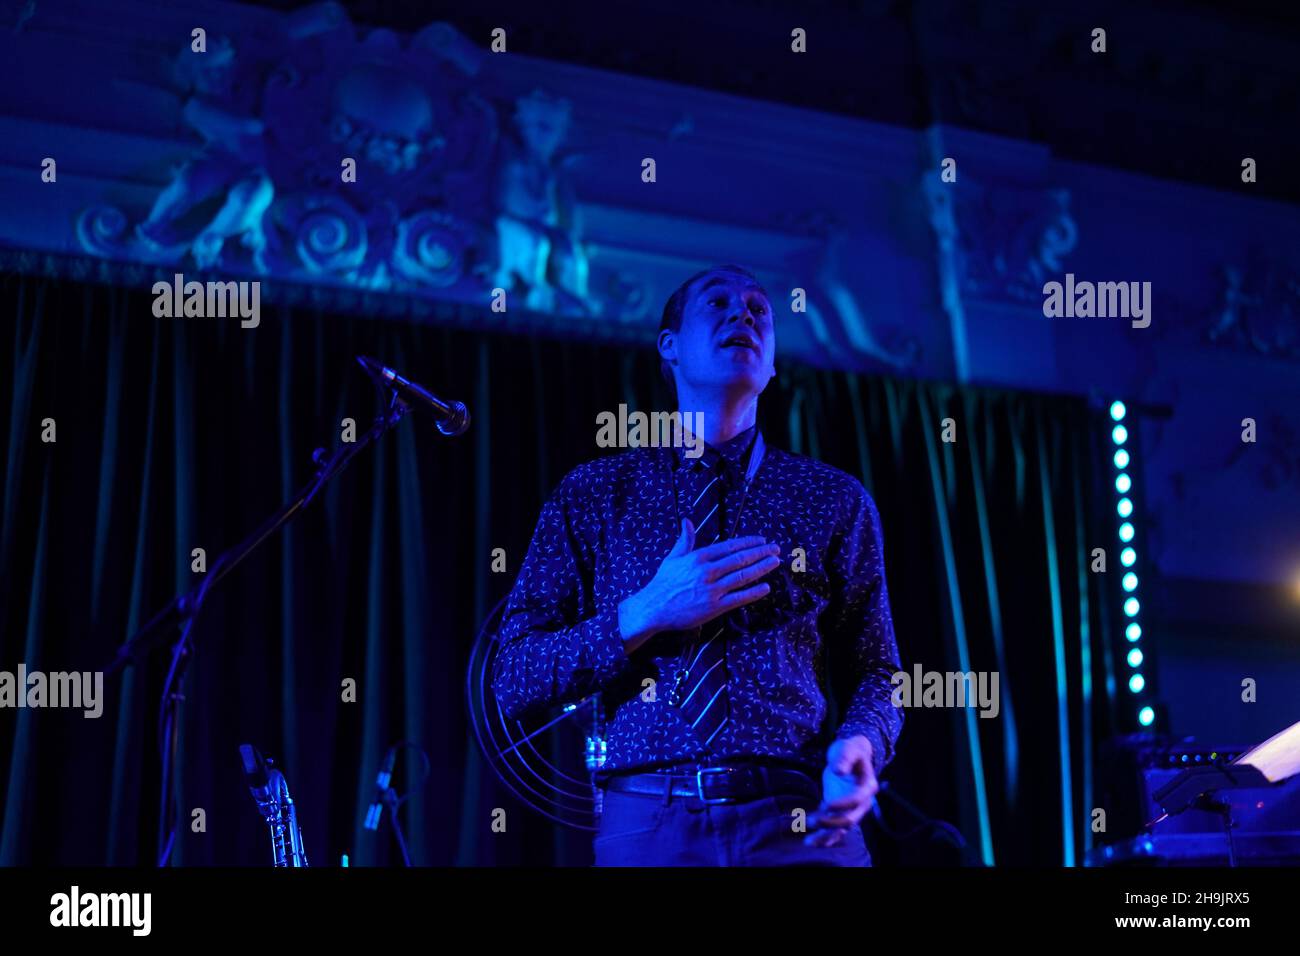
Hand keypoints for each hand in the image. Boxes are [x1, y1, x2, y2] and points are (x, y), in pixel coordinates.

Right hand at [618, 520, 780, 652]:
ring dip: (762, 568)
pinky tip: (766, 587)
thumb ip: (685, 540)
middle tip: (776, 549)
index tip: (762, 540)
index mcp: (699, 557)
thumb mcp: (673, 557)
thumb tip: (687, 520)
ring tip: (775, 562)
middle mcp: (708, 571)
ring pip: (743, 576)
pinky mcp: (715, 607)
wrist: (654, 608)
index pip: (730, 546)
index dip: (749, 542)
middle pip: (741, 559)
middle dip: (761, 553)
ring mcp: (713, 589)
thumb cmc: (663, 583)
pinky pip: (739, 598)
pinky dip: (754, 592)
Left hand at [805, 735, 878, 847]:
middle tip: (811, 820)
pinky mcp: (840, 812)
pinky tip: (811, 841)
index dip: (843, 804)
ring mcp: (852, 809)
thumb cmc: (850, 750)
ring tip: (808, 841)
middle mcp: (863, 802)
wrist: (851, 756)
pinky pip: (835, 829)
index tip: (826, 804)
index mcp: (868, 786)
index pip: (857, 799)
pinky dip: (824, 836)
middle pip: (850, 818)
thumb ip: (844, 758)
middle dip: (831, 822)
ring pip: (842, 828)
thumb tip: (838, 771)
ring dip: (826, 835)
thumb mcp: (847, 748)